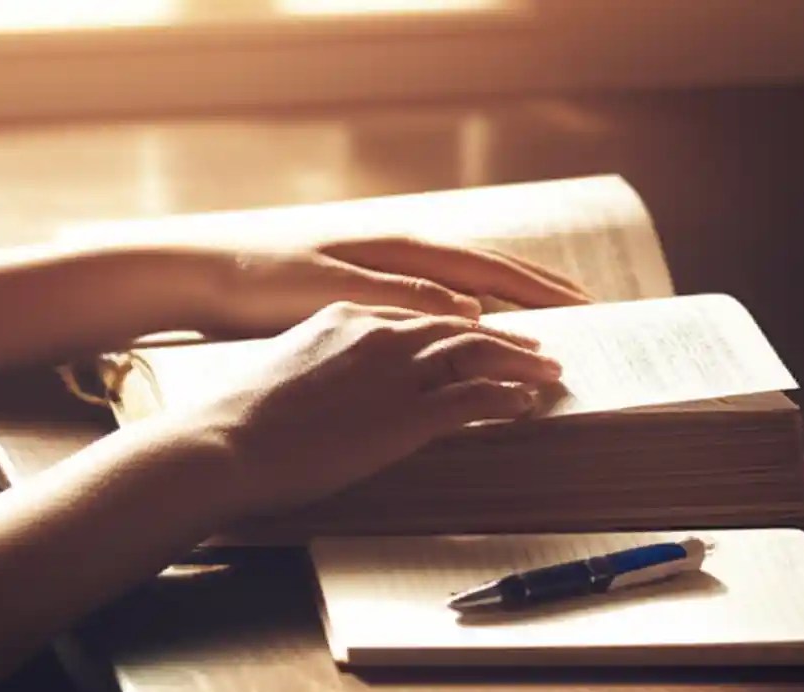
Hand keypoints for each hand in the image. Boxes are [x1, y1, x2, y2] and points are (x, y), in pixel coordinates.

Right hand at [170, 301, 561, 515]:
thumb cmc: (244, 416)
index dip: (460, 321)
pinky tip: (526, 404)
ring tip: (549, 370)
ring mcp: (396, 371)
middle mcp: (379, 333)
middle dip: (505, 335)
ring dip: (520, 361)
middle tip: (539, 344)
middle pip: (459, 324)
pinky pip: (474, 399)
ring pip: (478, 355)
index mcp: (347, 315)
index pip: (419, 311)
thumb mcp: (291, 368)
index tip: (484, 329)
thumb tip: (342, 383)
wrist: (228, 441)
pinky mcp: (407, 415)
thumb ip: (327, 362)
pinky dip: (507, 398)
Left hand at [204, 237, 591, 336]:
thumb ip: (404, 299)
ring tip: (548, 320)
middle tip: (590, 311)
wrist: (212, 274)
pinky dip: (472, 311)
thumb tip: (472, 311)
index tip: (585, 307)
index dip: (540, 291)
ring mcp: (390, 269)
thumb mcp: (337, 291)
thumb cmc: (268, 279)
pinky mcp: (372, 289)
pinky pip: (440, 300)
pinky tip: (478, 328)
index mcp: (403, 252)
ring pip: (469, 285)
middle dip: (540, 291)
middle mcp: (404, 255)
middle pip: (490, 272)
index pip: (491, 270)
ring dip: (511, 301)